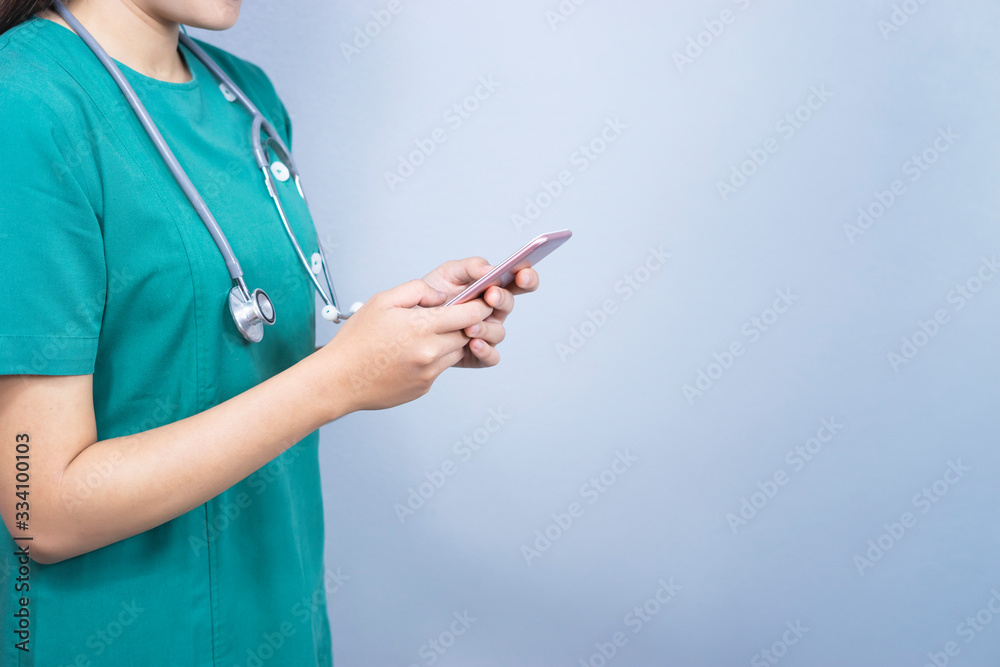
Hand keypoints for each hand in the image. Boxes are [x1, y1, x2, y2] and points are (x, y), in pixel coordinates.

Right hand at [317, 279, 491, 410]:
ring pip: (456, 352)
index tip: (480, 301)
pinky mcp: (424, 386)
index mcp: (421, 327)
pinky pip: (440, 368)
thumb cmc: (356, 341)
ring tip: (426, 334)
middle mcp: (430, 352)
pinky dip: (434, 359)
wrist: (339, 380)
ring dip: (450, 341)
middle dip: (466, 324)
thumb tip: (442, 296)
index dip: (480, 306)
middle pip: (468, 334)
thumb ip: (417, 290)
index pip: (470, 315)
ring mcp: (429, 372)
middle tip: (455, 315)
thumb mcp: (382, 301)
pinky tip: (412, 354)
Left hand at [422, 257, 539, 367]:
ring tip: (469, 327)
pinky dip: (484, 351)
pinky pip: (491, 356)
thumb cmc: (434, 295)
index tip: (522, 275)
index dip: (527, 278)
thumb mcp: (449, 274)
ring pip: (499, 332)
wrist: (412, 321)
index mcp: (492, 288)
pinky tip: (472, 343)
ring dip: (486, 328)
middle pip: (509, 305)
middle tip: (490, 296)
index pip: (518, 282)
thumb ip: (470, 267)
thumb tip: (490, 269)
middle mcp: (493, 311)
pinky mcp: (478, 354)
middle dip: (502, 299)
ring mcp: (487, 333)